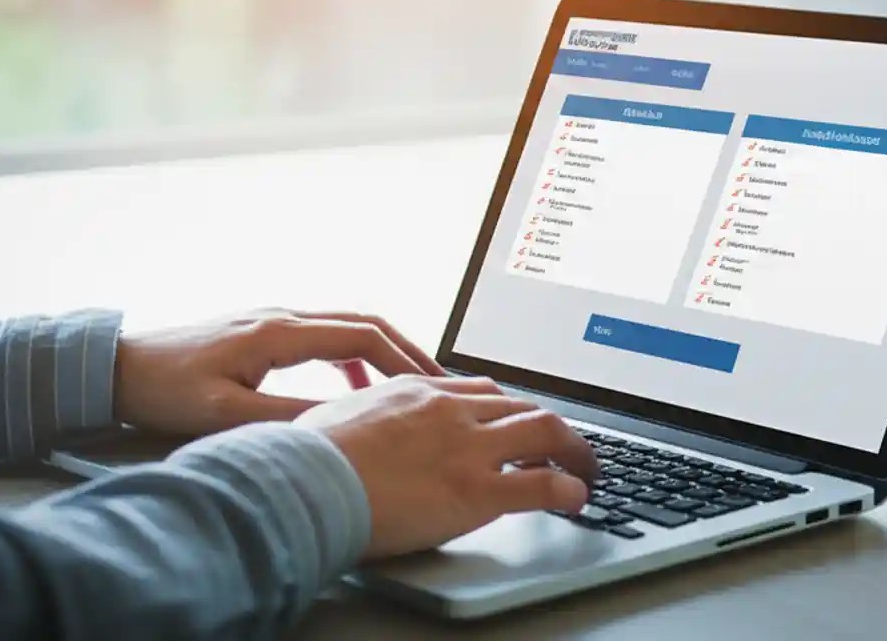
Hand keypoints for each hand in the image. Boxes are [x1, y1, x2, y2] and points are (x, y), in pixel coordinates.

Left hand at [114, 309, 443, 435]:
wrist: (117, 366)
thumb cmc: (165, 391)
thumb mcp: (226, 415)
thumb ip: (287, 418)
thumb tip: (344, 423)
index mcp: (278, 333)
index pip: (361, 335)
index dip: (403, 359)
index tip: (434, 385)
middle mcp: (283, 317)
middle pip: (365, 323)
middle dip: (407, 352)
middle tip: (441, 384)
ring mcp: (275, 320)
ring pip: (348, 327)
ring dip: (385, 353)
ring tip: (412, 388)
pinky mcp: (265, 331)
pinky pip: (327, 336)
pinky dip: (356, 357)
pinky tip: (360, 388)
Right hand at [294, 375, 597, 558]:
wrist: (303, 483)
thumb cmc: (306, 458)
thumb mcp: (337, 417)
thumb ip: (363, 416)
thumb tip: (356, 425)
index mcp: (417, 391)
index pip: (478, 391)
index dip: (504, 411)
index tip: (512, 426)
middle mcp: (450, 410)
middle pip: (520, 405)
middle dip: (546, 426)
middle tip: (560, 446)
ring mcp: (467, 447)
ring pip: (543, 430)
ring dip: (572, 450)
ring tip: (583, 468)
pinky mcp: (476, 489)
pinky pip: (541, 482)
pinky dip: (567, 487)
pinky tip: (575, 495)